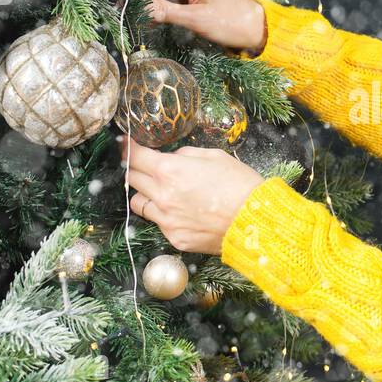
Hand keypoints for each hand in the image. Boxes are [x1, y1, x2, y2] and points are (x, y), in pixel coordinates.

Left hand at [121, 135, 264, 254]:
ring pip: (138, 203)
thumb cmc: (240, 185)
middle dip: (136, 169)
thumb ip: (186, 154)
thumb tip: (172, 156)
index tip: (125, 144)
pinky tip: (182, 211)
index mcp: (170, 171)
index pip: (135, 156)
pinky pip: (158, 223)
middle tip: (144, 165)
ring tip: (161, 191)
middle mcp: (162, 196)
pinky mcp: (175, 238)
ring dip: (145, 194)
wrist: (256, 222)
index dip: (127, 147)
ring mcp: (166, 220)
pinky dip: (164, 215)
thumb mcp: (214, 156)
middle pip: (132, 178)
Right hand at [127, 0, 266, 53]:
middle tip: (121, 7)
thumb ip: (165, 12)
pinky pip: (169, 1)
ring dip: (147, 2)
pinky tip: (147, 19)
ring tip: (129, 14)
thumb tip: (138, 7)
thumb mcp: (195, 18)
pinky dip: (159, 9)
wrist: (255, 31)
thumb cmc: (230, 21)